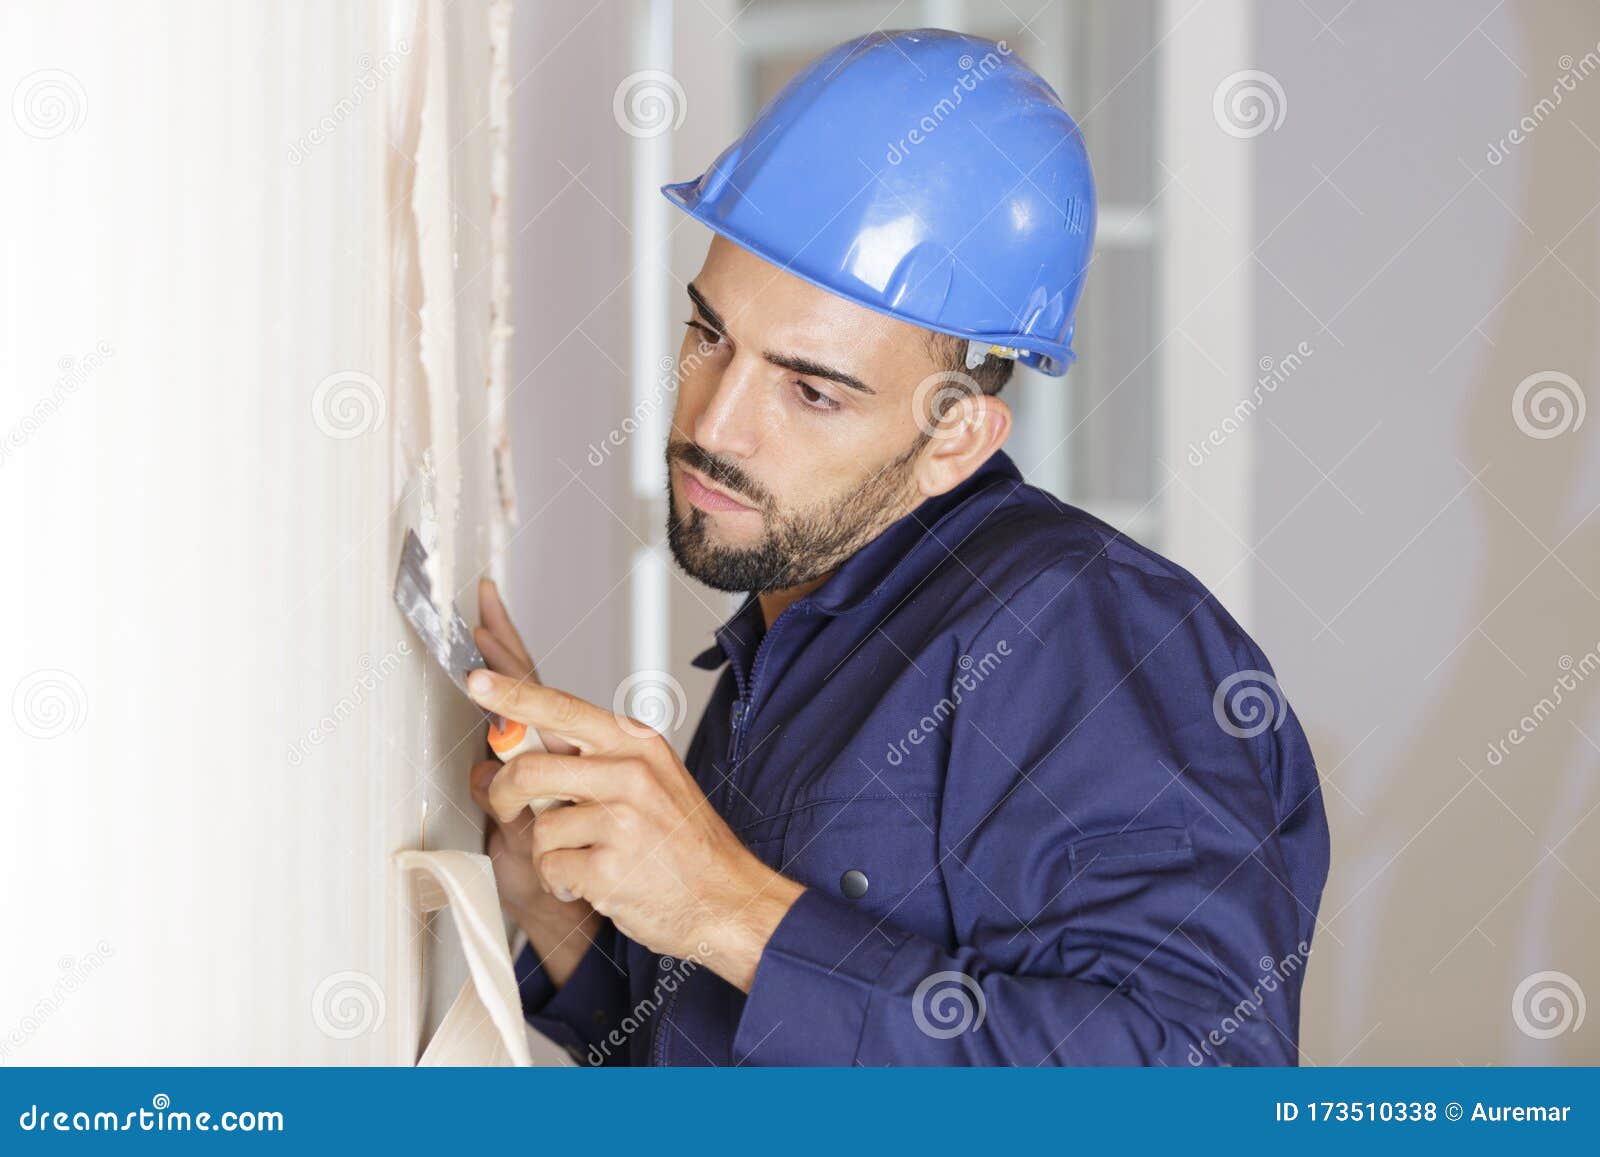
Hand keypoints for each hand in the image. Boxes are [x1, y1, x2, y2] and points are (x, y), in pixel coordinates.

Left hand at [467, 667, 805, 991]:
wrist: (726, 898)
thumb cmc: (683, 844)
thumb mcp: (649, 781)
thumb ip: (590, 761)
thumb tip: (518, 748)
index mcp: (636, 745)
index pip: (562, 708)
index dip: (514, 695)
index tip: (479, 682)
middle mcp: (631, 774)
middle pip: (529, 770)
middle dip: (504, 796)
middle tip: (510, 810)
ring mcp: (623, 820)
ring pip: (538, 827)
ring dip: (547, 853)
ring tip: (584, 860)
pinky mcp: (611, 867)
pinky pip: (551, 869)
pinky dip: (561, 884)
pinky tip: (593, 884)